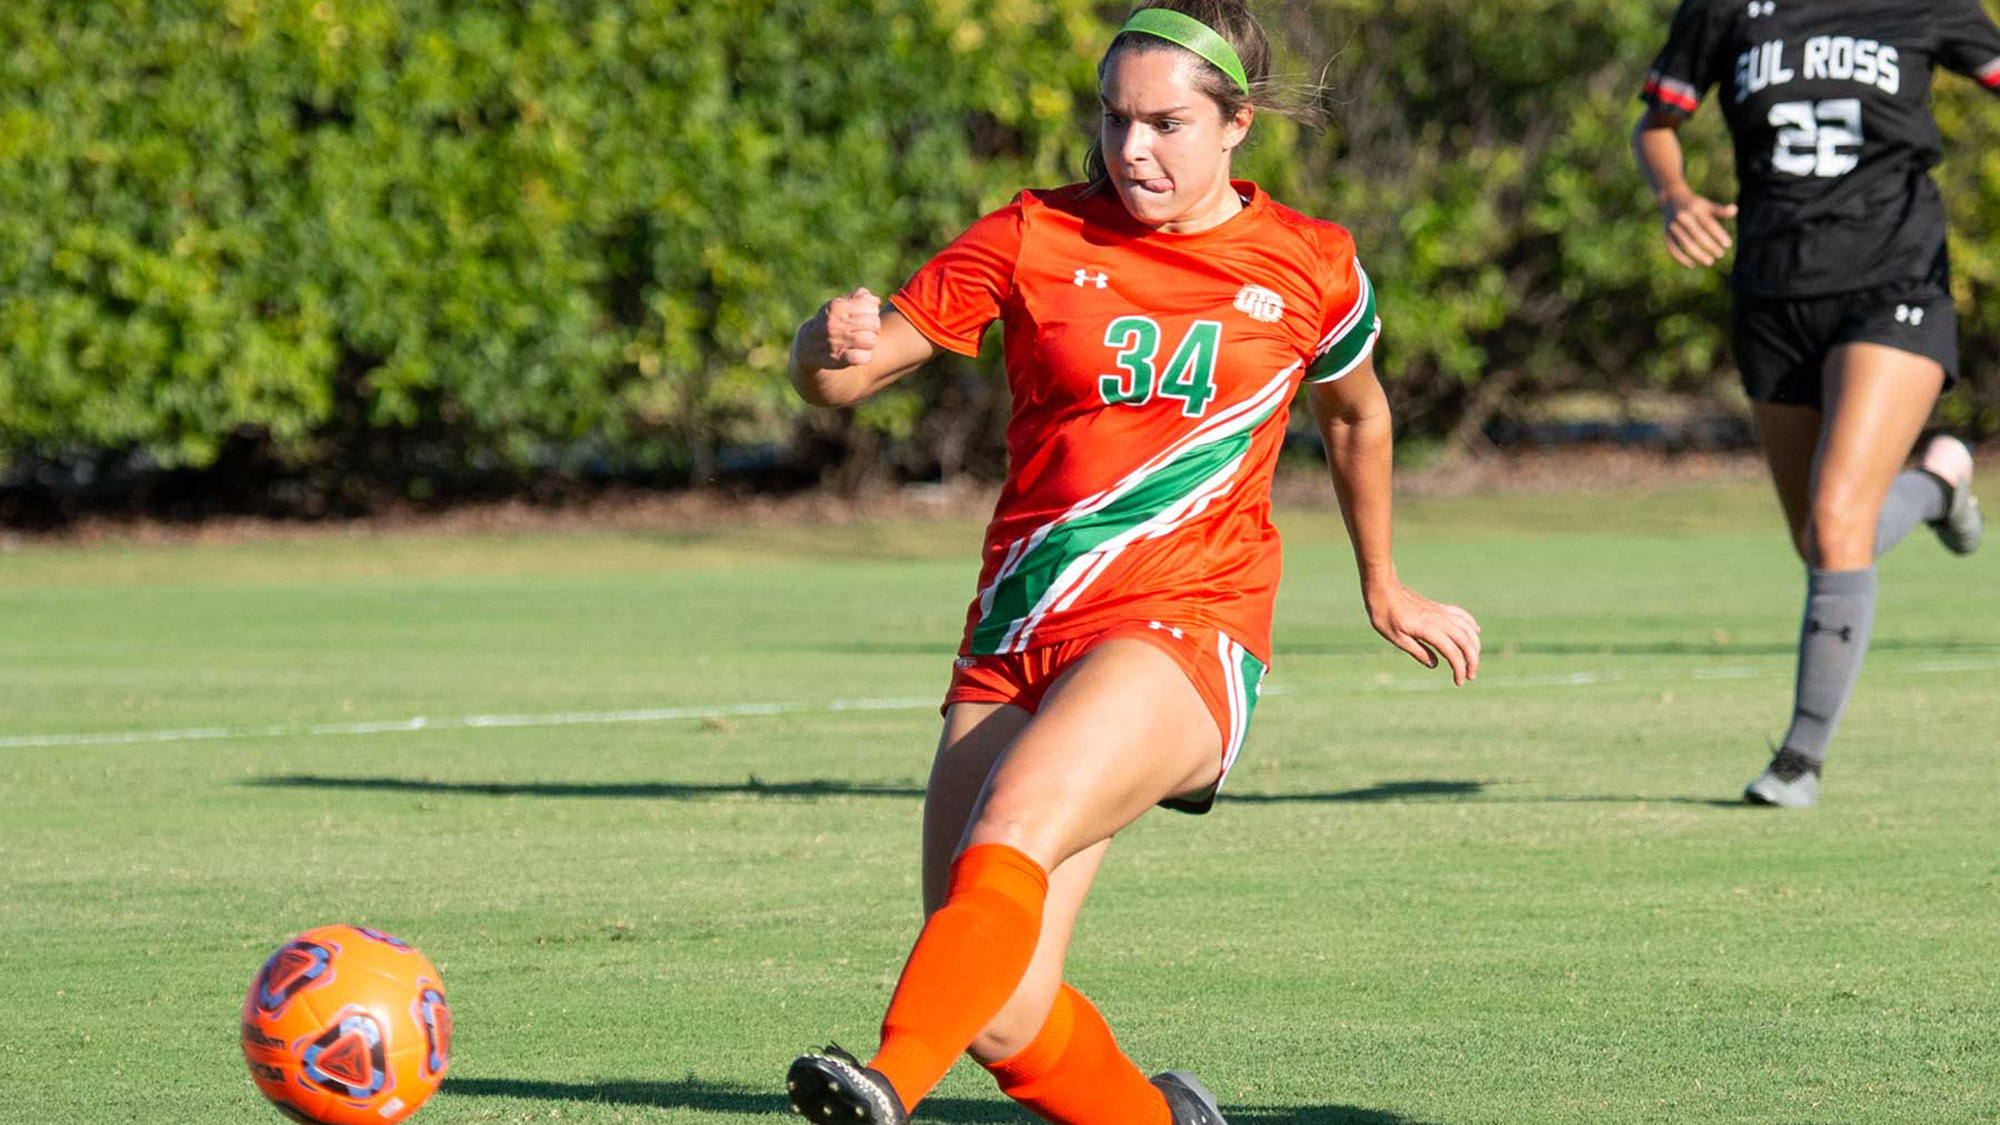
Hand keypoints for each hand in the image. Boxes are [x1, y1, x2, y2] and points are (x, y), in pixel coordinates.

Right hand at [798, 287, 881, 369]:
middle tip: (867, 332)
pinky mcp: (838, 358)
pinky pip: (863, 357)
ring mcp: (836, 341)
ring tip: (863, 344)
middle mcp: (835, 323)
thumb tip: (875, 300)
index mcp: (837, 307)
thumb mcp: (838, 305)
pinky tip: (860, 355)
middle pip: (873, 323)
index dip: (873, 312)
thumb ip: (857, 298)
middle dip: (874, 328)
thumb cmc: (829, 322)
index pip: (870, 307)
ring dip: (871, 343)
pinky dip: (865, 357)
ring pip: (871, 340)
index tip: (866, 318)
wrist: (807, 345)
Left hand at [1365, 581, 1481, 685]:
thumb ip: (1418, 651)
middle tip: (1471, 676)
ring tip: (1473, 660)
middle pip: (1465, 641)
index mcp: (1428, 629)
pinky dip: (1471, 625)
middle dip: (1472, 660)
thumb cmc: (1385, 614)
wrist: (1383, 588)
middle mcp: (1439, 619)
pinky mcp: (1438, 607)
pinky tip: (1475, 632)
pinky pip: (1461, 615)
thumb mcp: (1396, 638)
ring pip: (1467, 628)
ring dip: (1474, 645)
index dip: (1459, 668)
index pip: (1452, 652)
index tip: (1458, 682)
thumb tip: (1435, 665)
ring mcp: (1440, 612)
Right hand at [1658, 188, 1737, 268]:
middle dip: (1710, 247)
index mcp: (1695, 209)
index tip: (1728, 245)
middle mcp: (1683, 218)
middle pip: (1697, 236)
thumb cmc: (1695, 205)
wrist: (1671, 199)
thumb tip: (1735, 210)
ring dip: (1698, 255)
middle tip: (1720, 255)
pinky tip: (1692, 265)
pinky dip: (1681, 259)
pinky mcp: (1666, 234)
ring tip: (1709, 262)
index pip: (1708, 224)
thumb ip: (1720, 210)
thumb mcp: (1707, 205)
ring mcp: (1673, 226)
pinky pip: (1673, 249)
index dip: (1718, 235)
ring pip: (1685, 244)